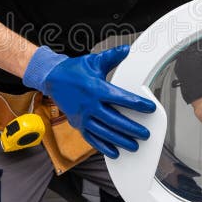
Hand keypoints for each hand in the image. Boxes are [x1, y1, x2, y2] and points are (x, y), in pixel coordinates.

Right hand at [23, 44, 154, 158]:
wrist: (52, 79)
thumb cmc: (74, 70)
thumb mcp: (94, 61)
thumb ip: (112, 56)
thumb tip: (126, 49)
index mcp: (96, 88)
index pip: (121, 98)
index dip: (137, 104)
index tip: (149, 108)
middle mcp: (89, 104)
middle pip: (115, 120)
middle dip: (132, 129)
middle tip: (145, 134)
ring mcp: (83, 116)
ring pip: (104, 132)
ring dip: (120, 140)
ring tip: (134, 145)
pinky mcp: (77, 124)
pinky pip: (91, 138)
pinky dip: (103, 147)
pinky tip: (114, 152)